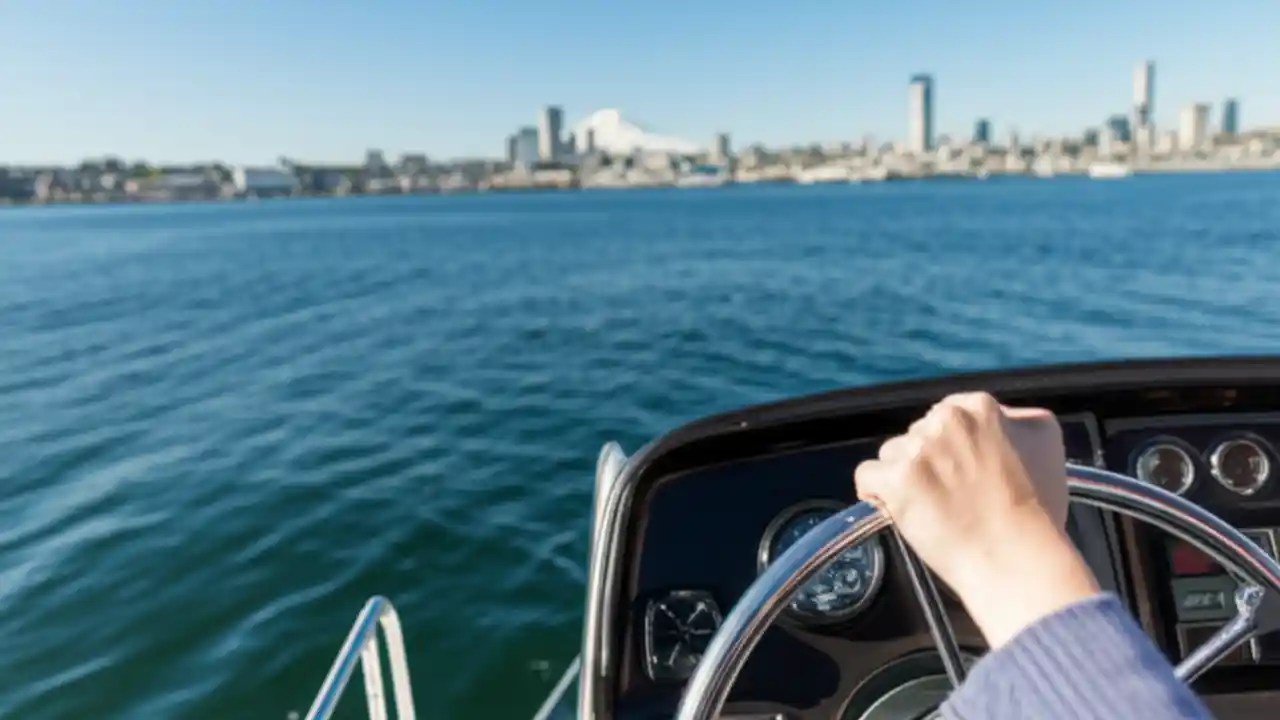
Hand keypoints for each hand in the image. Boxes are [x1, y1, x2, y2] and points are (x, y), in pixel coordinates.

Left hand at [854, 392, 1099, 647]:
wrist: (1015, 559)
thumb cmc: (1036, 511)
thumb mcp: (1045, 441)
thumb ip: (1017, 418)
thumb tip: (1000, 416)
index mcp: (979, 407)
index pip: (945, 416)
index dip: (951, 448)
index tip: (962, 472)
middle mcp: (946, 421)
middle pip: (917, 435)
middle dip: (929, 462)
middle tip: (953, 495)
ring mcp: (918, 449)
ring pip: (892, 454)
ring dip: (905, 478)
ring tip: (933, 508)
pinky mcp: (896, 479)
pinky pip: (867, 477)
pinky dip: (876, 495)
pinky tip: (900, 511)